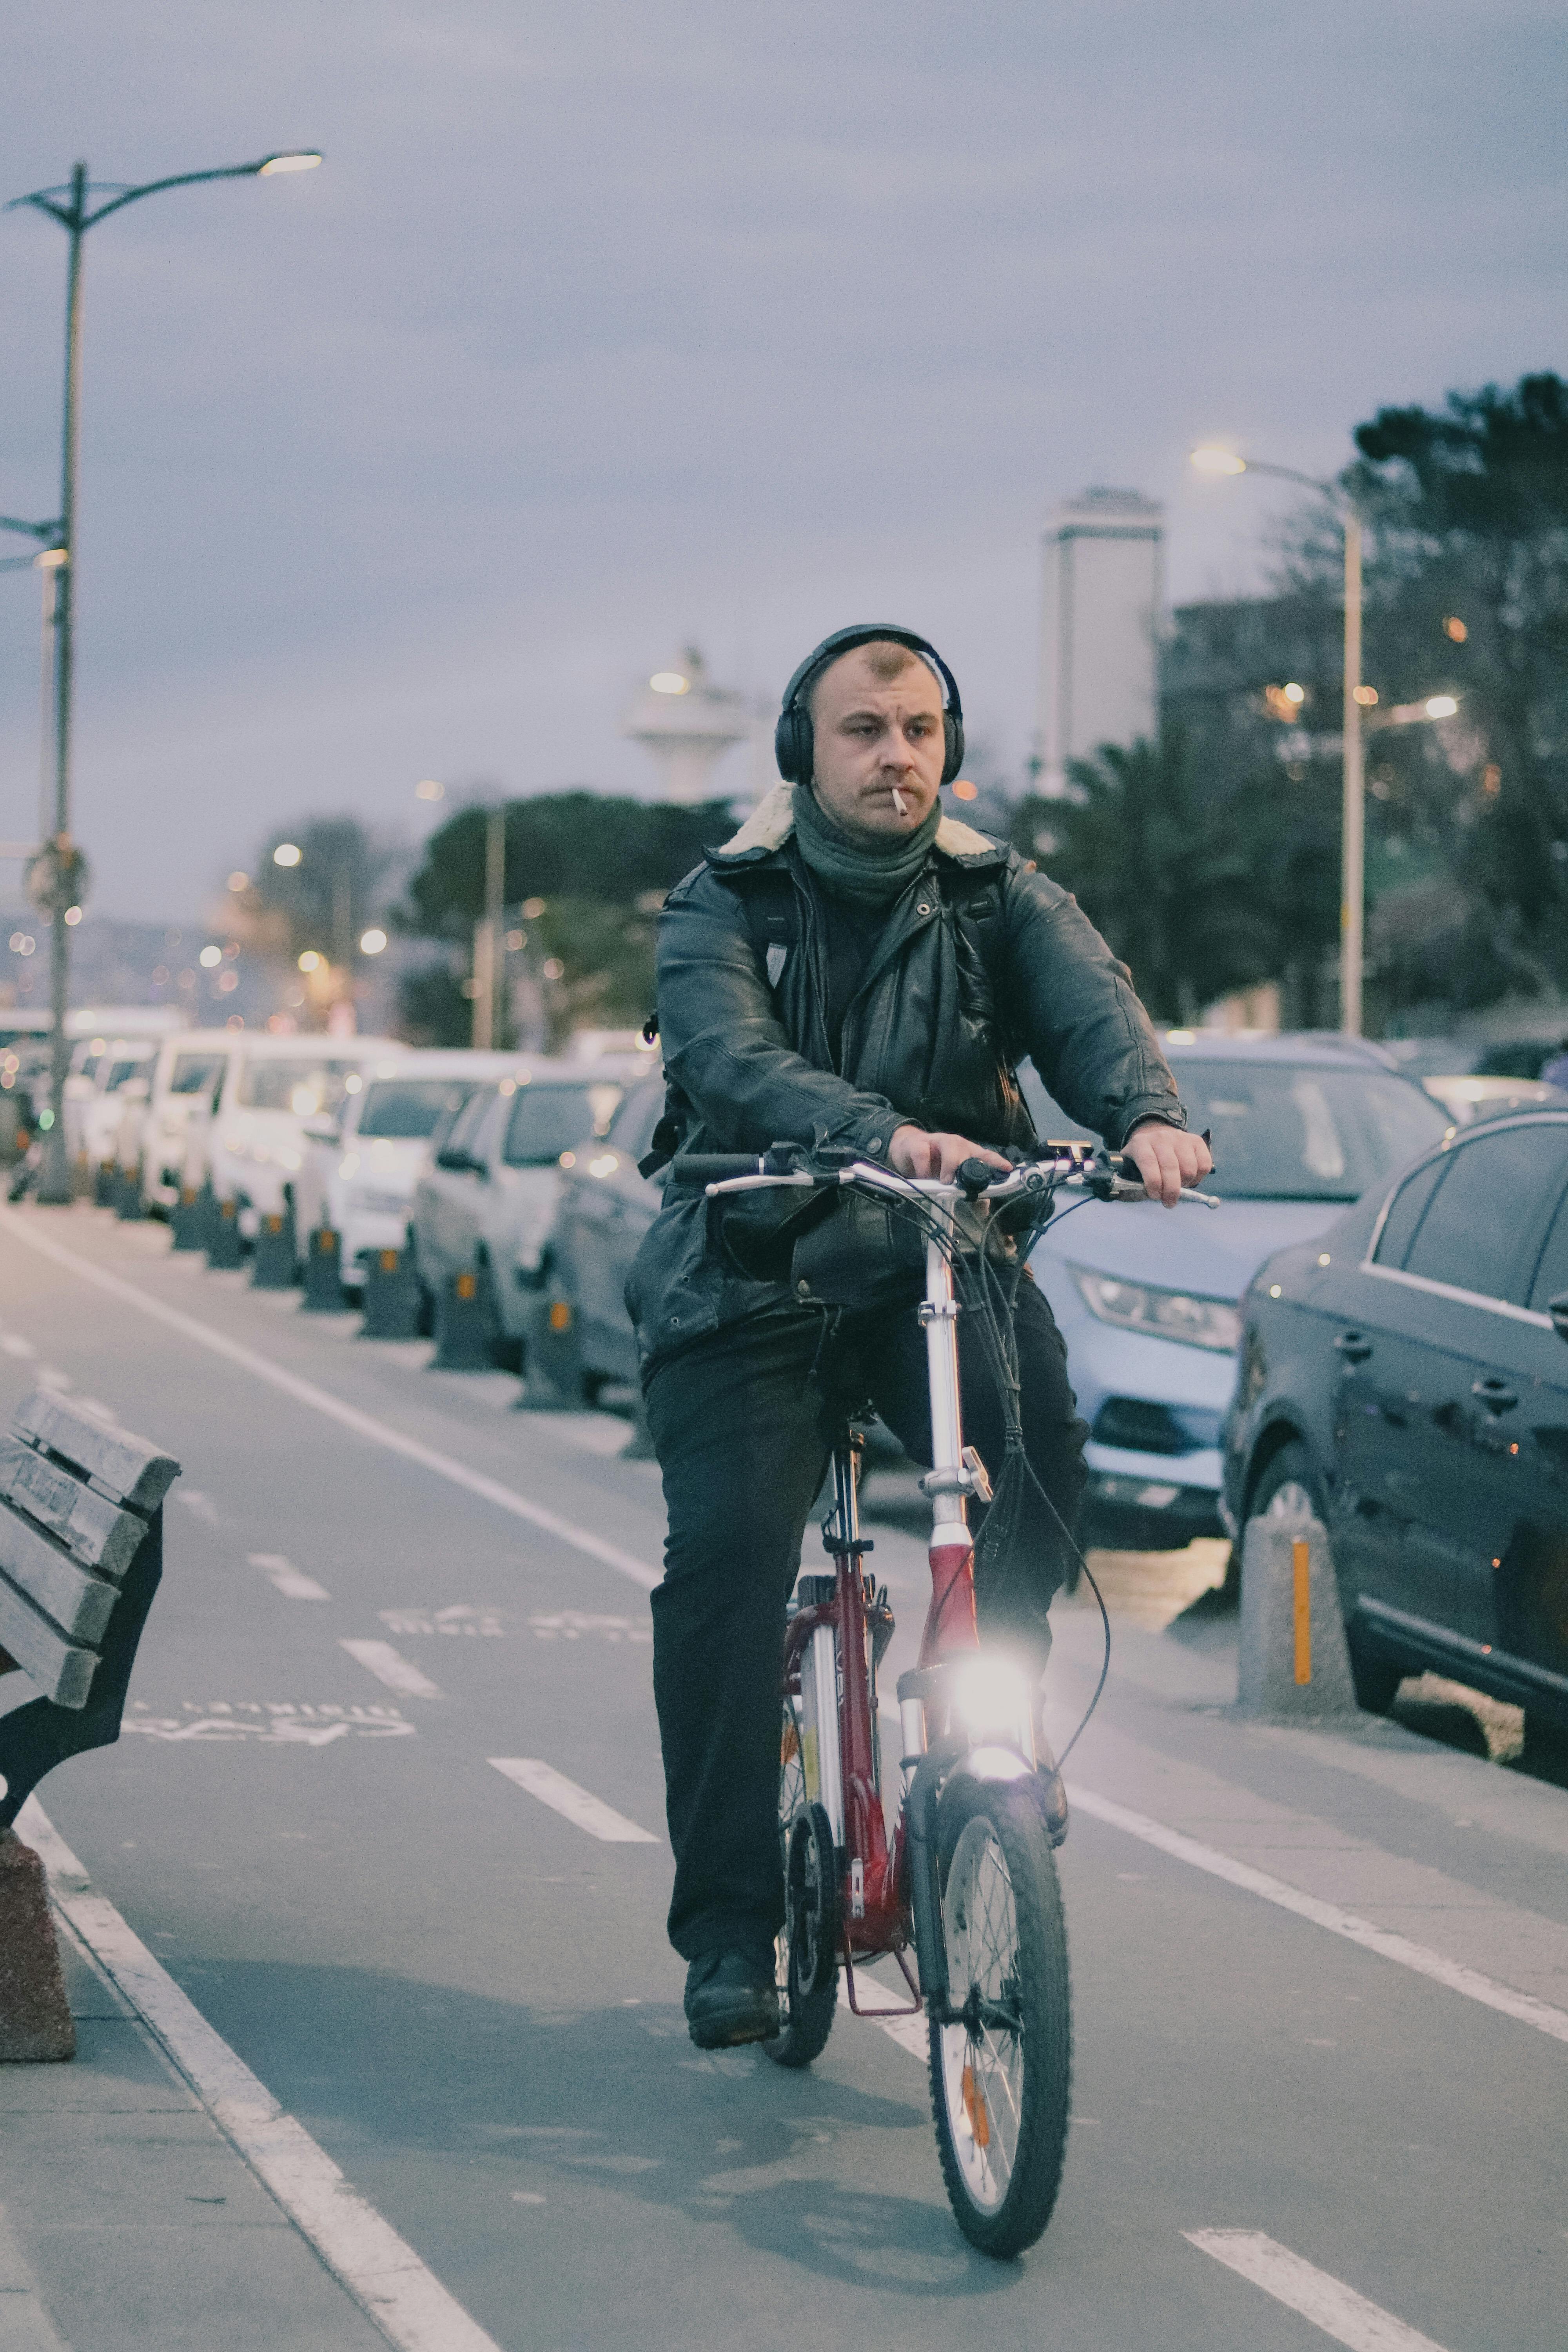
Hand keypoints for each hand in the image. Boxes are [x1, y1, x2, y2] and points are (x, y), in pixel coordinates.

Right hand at [889, 1126, 1011, 1181]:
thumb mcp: (952, 1177)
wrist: (906, 1148)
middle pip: (967, 1149)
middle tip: (962, 1184)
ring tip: (945, 1181)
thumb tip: (983, 1210)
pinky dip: (923, 1168)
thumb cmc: (935, 1164)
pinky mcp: (918, 1144)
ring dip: (949, 1165)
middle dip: (968, 1165)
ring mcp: (937, 1141)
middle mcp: (956, 1144)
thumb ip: (967, 1191)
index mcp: (967, 1152)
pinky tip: (922, 1178)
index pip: (986, 1155)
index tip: (1007, 1169)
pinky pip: (922, 1153)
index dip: (997, 1161)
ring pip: (949, 1146)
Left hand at [1123, 1120, 1212, 1206]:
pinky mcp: (1197, 1141)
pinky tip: (1190, 1179)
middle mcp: (1161, 1137)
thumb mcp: (1130, 1165)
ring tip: (1179, 1187)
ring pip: (1189, 1168)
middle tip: (1169, 1202)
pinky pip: (1204, 1164)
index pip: (1148, 1162)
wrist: (1156, 1136)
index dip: (1153, 1182)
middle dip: (1171, 1190)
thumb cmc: (1144, 1157)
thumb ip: (1133, 1181)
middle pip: (1171, 1167)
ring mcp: (1180, 1137)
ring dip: (1185, 1184)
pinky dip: (1199, 1177)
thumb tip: (1140, 1197)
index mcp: (1141, 1143)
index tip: (1155, 1196)